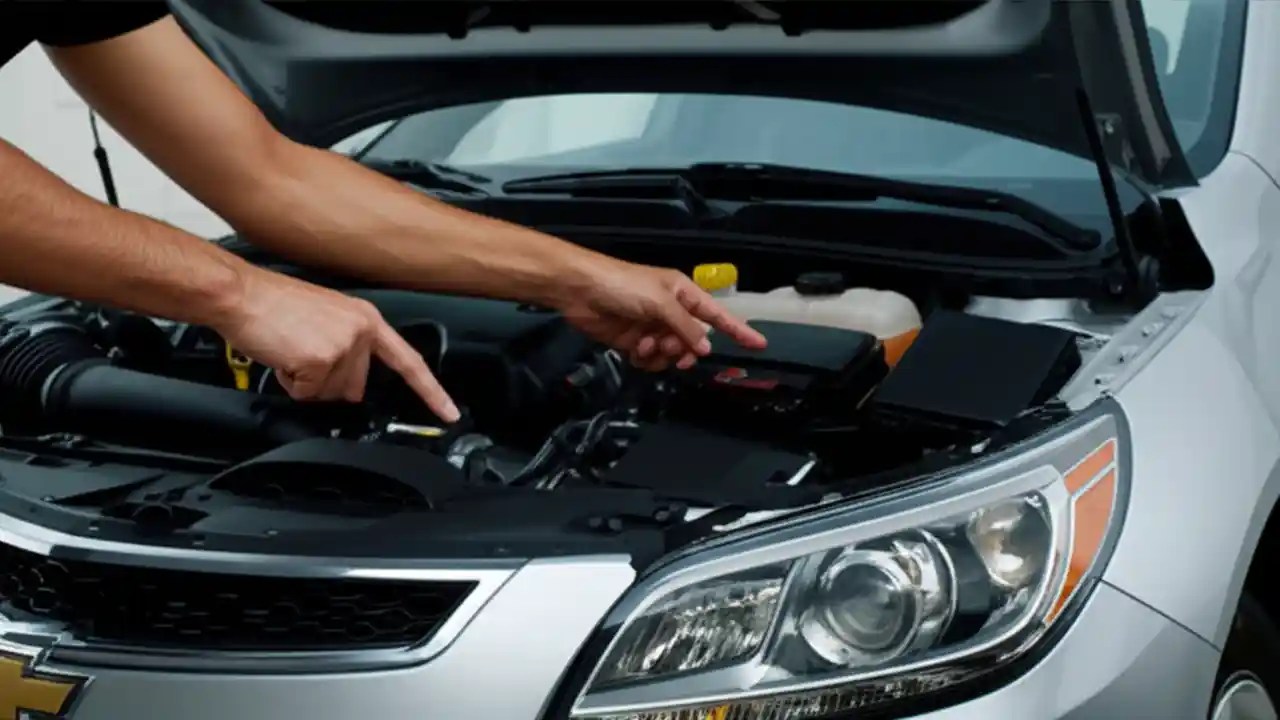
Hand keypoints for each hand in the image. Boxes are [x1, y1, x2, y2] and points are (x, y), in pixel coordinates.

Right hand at [213, 267, 459, 420]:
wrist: (241, 294)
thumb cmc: (274, 306)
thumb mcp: (326, 318)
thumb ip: (350, 347)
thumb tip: (351, 385)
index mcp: (366, 319)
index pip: (408, 361)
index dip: (431, 391)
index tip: (449, 412)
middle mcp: (361, 331)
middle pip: (356, 388)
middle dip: (327, 382)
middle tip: (302, 353)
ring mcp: (343, 346)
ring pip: (330, 394)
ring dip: (306, 383)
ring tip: (290, 351)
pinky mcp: (320, 359)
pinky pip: (307, 393)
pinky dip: (290, 383)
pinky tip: (281, 357)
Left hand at [557, 259, 766, 370]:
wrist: (581, 291)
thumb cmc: (623, 285)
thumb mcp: (660, 301)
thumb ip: (685, 326)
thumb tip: (705, 348)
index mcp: (684, 294)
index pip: (718, 315)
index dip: (738, 330)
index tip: (759, 345)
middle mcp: (672, 312)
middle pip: (694, 341)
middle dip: (686, 349)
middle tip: (674, 349)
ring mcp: (653, 328)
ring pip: (673, 354)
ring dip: (663, 354)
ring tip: (646, 343)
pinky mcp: (634, 342)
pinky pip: (652, 360)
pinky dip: (646, 359)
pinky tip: (635, 349)